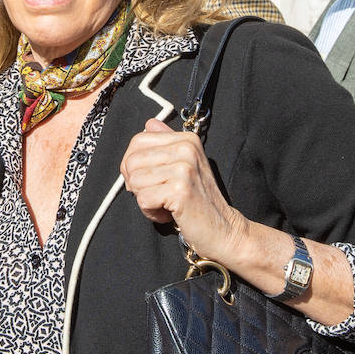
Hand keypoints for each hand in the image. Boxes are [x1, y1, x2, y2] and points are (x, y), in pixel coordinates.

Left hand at [120, 119, 245, 260]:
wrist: (223, 229)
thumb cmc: (198, 201)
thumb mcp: (184, 166)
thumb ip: (166, 144)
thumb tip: (149, 124)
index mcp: (186, 139)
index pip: (137, 141)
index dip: (133, 165)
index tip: (150, 180)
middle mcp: (186, 149)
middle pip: (132, 161)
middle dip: (137, 184)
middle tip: (159, 195)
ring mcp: (184, 168)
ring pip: (134, 181)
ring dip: (145, 200)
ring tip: (166, 204)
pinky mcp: (180, 190)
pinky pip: (143, 199)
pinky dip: (151, 212)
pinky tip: (169, 214)